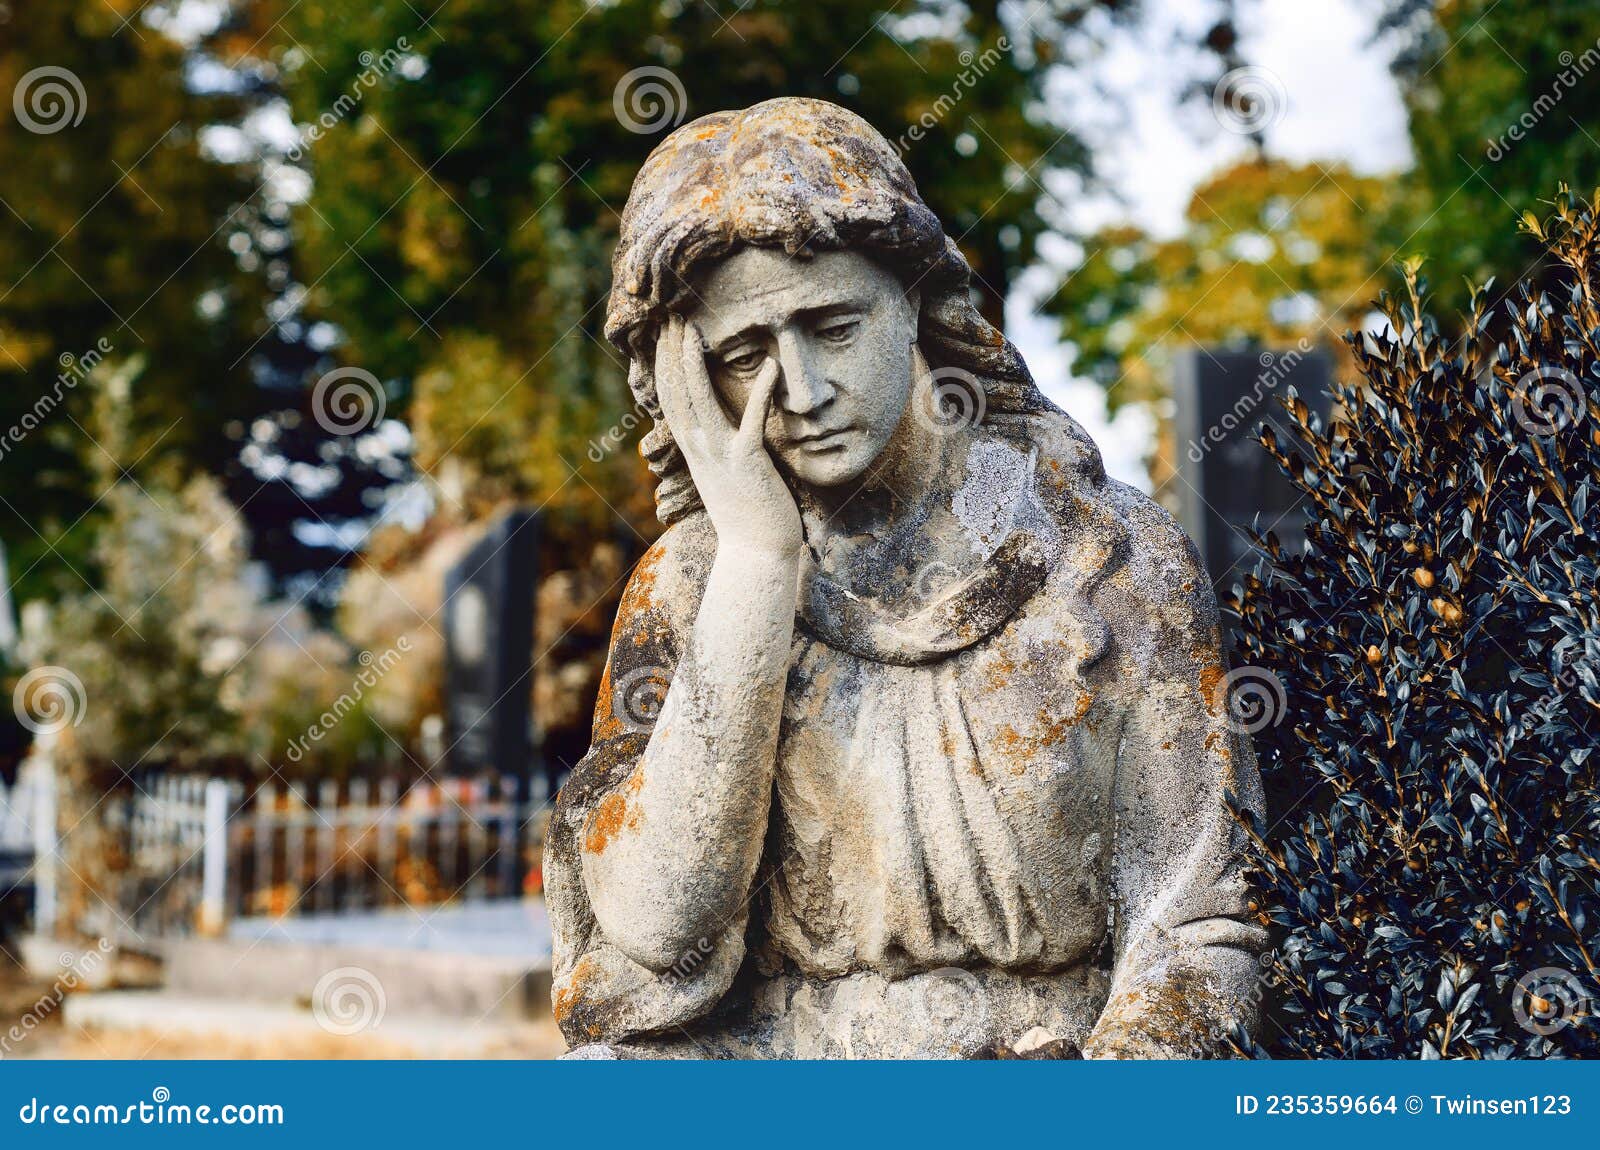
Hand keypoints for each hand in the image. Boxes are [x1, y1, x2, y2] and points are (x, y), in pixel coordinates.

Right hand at [655, 315, 802, 557]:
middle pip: (676, 391)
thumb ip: (713, 445)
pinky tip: (770, 365)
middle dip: (671, 351)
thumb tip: (706, 424)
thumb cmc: (745, 513)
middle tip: (670, 314)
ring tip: (694, 329)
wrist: (756, 552)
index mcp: (693, 448)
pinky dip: (760, 391)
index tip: (665, 330)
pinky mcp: (748, 462)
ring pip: (700, 400)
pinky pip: (751, 420)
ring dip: (694, 363)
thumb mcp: (720, 472)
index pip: (670, 396)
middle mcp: (699, 448)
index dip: (664, 361)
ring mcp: (721, 454)